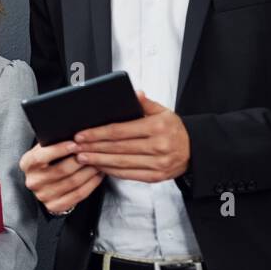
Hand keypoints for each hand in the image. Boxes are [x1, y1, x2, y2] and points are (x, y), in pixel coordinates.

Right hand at [19, 139, 102, 214]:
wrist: (45, 184)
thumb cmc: (48, 161)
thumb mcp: (44, 150)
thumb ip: (52, 142)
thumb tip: (72, 131)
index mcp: (27, 164)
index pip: (41, 156)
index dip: (59, 149)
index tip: (75, 143)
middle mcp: (33, 181)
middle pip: (61, 170)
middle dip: (81, 159)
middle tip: (94, 151)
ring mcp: (43, 195)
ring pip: (73, 182)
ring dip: (89, 171)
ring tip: (99, 161)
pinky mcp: (55, 206)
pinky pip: (79, 194)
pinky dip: (92, 183)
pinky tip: (98, 175)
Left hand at [74, 91, 189, 182]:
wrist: (195, 150)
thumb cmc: (174, 129)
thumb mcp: (163, 112)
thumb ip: (145, 103)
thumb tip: (134, 92)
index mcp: (158, 127)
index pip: (120, 131)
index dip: (98, 133)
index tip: (81, 134)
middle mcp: (159, 146)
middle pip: (118, 147)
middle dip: (93, 147)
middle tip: (75, 147)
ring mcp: (158, 163)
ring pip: (121, 163)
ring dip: (98, 161)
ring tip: (82, 157)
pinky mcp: (156, 177)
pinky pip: (129, 174)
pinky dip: (112, 171)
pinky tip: (99, 166)